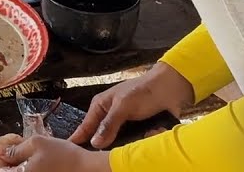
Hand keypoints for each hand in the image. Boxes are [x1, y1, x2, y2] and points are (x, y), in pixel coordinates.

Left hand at [0, 133, 109, 171]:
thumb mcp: (37, 144)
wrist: (85, 168)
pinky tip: (33, 161)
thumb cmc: (63, 155)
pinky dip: (26, 168)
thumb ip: (15, 148)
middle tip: (10, 151)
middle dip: (6, 163)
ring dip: (16, 165)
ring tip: (22, 154)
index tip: (0, 150)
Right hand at [69, 62, 193, 148]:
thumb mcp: (123, 106)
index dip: (78, 139)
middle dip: (104, 146)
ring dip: (123, 145)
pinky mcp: (136, 130)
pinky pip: (131, 142)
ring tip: (126, 145)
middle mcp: (109, 116)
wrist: (170, 89)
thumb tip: (95, 143)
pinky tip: (144, 137)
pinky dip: (137, 142)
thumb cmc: (144, 91)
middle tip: (103, 154)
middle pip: (100, 137)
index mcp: (101, 106)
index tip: (73, 152)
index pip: (85, 126)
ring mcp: (123, 124)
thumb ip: (109, 124)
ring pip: (116, 142)